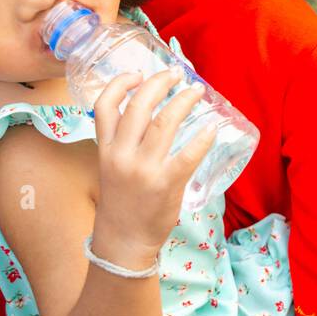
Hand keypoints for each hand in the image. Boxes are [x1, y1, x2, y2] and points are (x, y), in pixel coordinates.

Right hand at [89, 70, 216, 267]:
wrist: (122, 243)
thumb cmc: (122, 203)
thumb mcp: (110, 168)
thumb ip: (124, 143)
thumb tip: (154, 115)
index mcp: (106, 149)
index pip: (104, 105)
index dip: (121, 83)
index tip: (139, 73)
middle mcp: (122, 155)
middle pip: (138, 106)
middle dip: (160, 83)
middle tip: (177, 74)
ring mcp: (144, 170)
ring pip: (164, 122)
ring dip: (183, 101)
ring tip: (197, 91)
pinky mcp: (166, 184)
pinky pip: (187, 155)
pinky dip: (202, 138)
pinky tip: (212, 128)